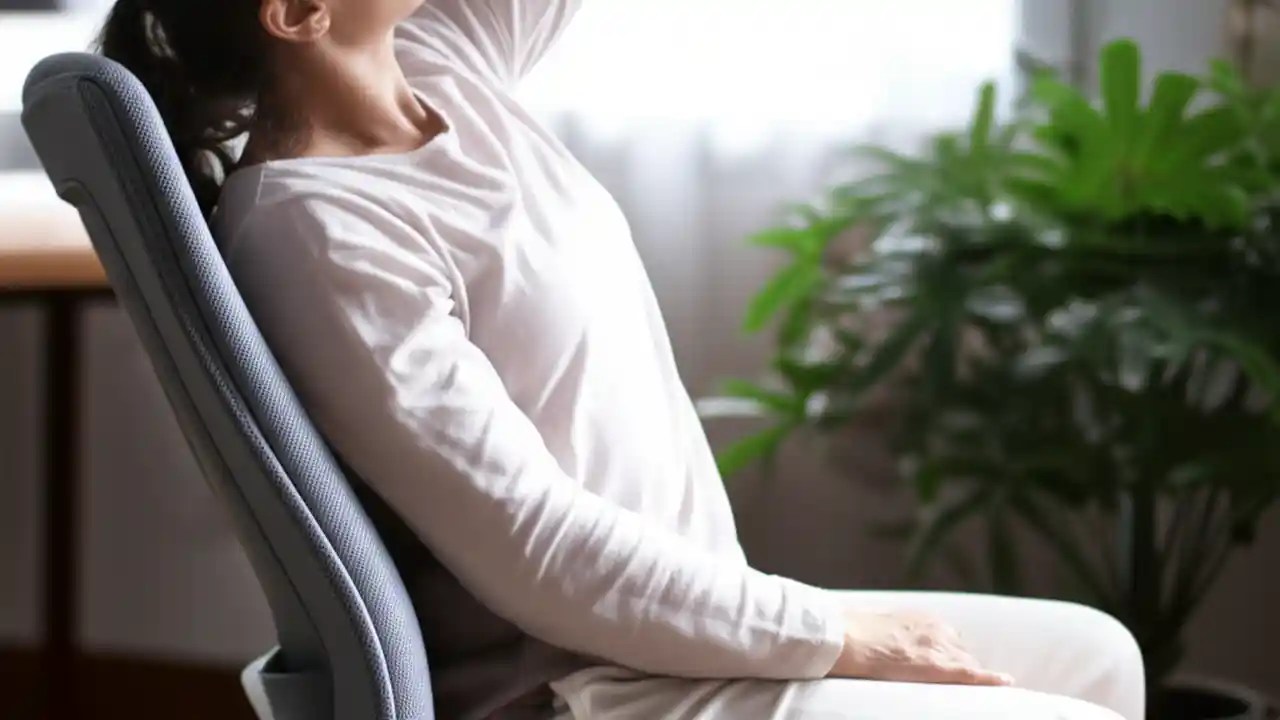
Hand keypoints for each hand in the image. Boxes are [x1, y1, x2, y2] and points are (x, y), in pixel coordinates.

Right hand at [828, 608, 1014, 686]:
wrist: (847, 639)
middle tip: (952, 680)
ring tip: (970, 688)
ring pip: (967, 664)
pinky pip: (972, 674)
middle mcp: (938, 629)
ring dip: (968, 674)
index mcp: (923, 619)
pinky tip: (1006, 683)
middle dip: (961, 664)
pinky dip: (990, 679)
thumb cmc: (854, 634)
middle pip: (962, 651)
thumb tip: (892, 643)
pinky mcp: (939, 667)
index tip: (948, 661)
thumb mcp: (881, 626)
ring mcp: (939, 648)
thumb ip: (897, 633)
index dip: (950, 653)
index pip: (949, 638)